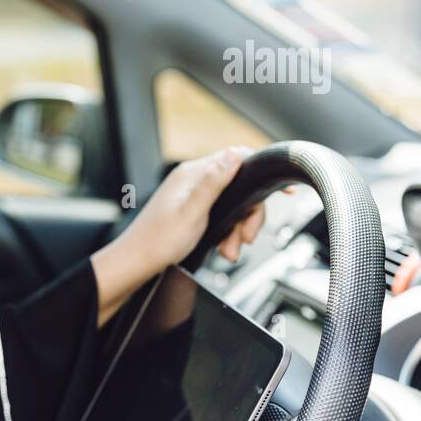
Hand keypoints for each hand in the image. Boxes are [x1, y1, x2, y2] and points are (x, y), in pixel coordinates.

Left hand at [90, 146, 263, 325]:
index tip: (284, 191)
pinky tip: (224, 249)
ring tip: (230, 250)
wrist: (136, 265)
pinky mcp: (194, 213)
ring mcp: (194, 197)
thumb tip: (235, 154)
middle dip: (249, 216)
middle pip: (241, 187)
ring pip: (234, 206)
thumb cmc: (158, 242)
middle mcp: (194, 181)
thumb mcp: (193, 212)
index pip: (238, 159)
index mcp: (193, 174)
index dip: (261, 173)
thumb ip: (215, 182)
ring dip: (239, 230)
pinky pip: (223, 218)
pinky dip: (228, 235)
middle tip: (246, 237)